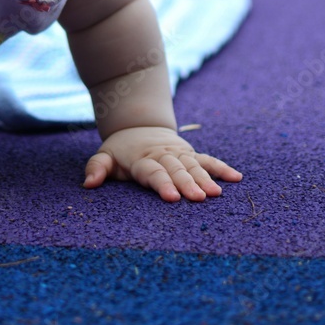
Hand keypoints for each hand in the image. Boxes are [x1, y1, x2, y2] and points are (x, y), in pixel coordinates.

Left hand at [83, 126, 242, 201]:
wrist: (139, 125)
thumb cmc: (121, 150)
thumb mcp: (105, 156)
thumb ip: (96, 167)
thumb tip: (88, 184)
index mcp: (142, 159)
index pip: (153, 172)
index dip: (162, 183)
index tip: (172, 197)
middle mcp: (163, 155)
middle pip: (176, 170)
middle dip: (187, 184)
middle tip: (199, 199)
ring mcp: (179, 154)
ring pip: (194, 165)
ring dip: (206, 178)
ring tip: (216, 194)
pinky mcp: (190, 154)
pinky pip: (208, 160)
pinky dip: (221, 168)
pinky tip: (236, 178)